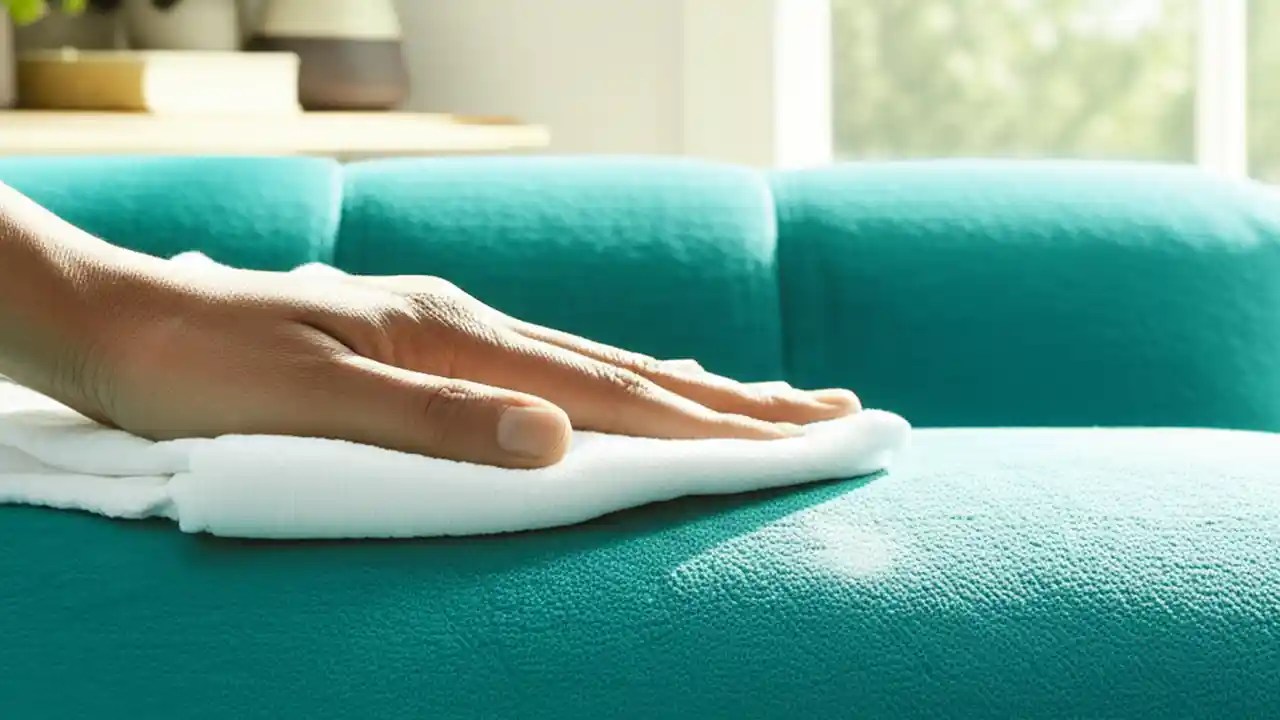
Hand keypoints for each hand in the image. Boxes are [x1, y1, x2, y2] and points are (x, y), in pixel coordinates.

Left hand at [60, 263, 859, 467]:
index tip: (800, 438)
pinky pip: (551, 362)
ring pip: (597, 361)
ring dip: (690, 385)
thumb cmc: (204, 372)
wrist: (120, 323)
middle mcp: (470, 326)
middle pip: (629, 368)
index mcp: (456, 342)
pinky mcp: (427, 339)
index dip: (710, 424)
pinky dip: (615, 378)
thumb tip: (555, 441)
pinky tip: (630, 381)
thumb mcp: (310, 405)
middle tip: (833, 410)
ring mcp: (452, 328)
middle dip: (736, 401)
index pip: (612, 394)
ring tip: (764, 398)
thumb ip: (434, 424)